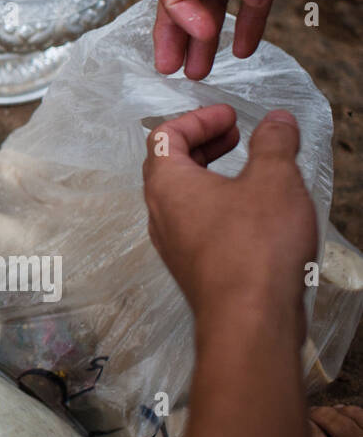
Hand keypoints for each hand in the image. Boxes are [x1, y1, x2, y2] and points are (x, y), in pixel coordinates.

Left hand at [142, 105, 315, 321]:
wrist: (249, 319)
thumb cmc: (254, 248)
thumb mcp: (274, 180)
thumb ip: (274, 144)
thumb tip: (276, 120)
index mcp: (167, 184)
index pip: (166, 135)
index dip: (198, 119)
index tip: (229, 116)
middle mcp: (160, 212)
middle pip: (170, 164)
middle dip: (203, 143)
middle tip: (235, 134)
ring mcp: (173, 242)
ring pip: (184, 196)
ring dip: (211, 174)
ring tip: (248, 169)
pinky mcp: (193, 266)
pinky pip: (197, 223)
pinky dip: (218, 203)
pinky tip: (251, 210)